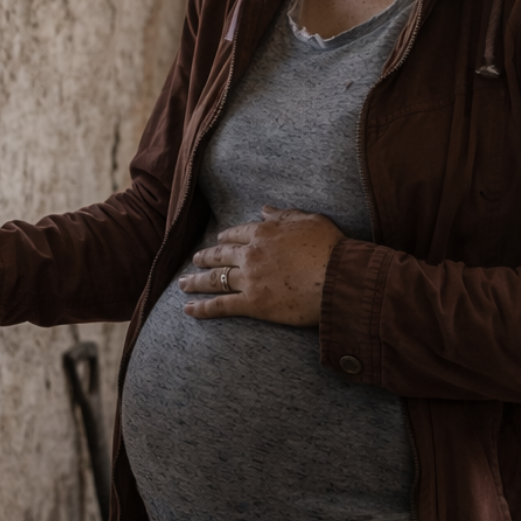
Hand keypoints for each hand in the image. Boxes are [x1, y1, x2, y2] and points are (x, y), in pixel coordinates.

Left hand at [179, 206, 343, 325]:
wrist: (338, 277)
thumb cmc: (330, 247)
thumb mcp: (309, 220)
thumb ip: (284, 215)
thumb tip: (264, 209)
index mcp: (264, 232)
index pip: (237, 234)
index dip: (226, 238)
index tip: (219, 240)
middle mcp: (251, 254)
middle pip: (220, 255)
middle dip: (204, 258)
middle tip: (194, 261)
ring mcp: (249, 279)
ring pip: (215, 279)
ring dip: (195, 281)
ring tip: (183, 284)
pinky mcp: (253, 303)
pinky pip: (221, 306)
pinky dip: (202, 309)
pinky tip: (188, 310)